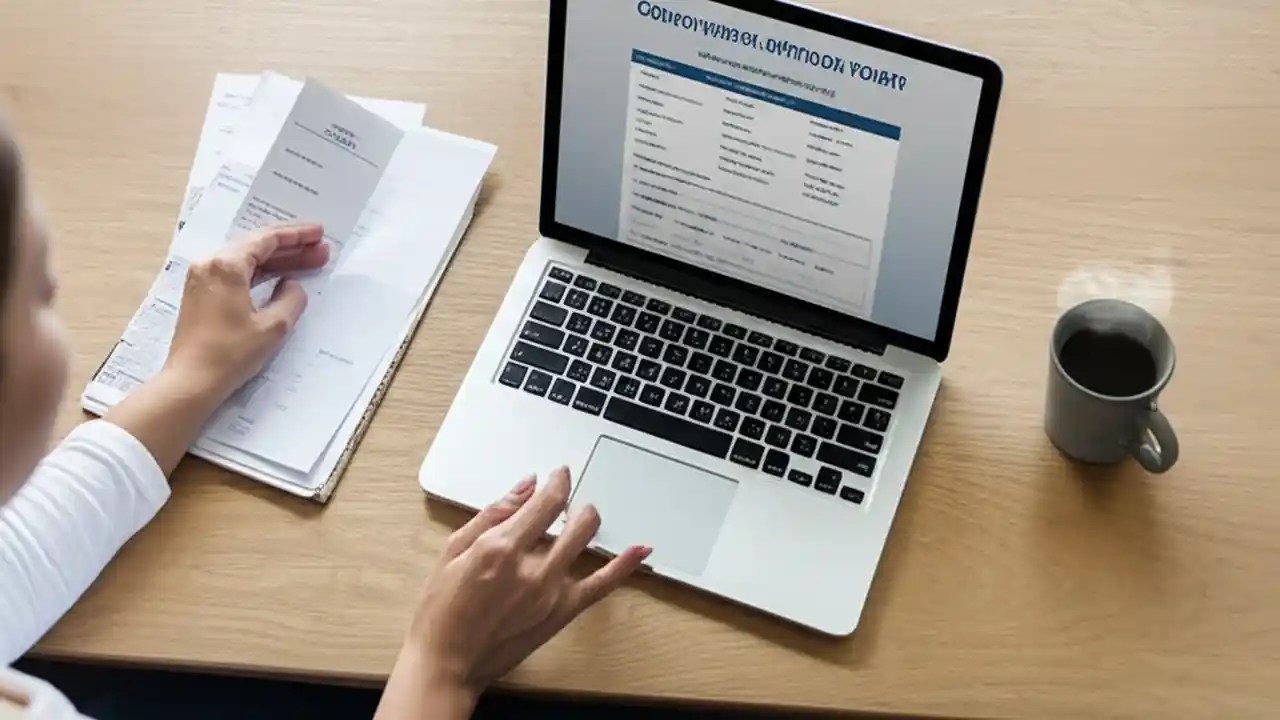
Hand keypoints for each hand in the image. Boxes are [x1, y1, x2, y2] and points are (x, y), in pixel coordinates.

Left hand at [164, 223, 328, 401]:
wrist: (191, 380)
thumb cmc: (231, 354)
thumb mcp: (273, 327)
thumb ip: (291, 299)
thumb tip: (292, 284)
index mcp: (226, 266)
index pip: (266, 239)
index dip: (296, 235)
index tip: (319, 234)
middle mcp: (210, 264)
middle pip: (256, 246)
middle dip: (290, 247)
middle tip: (320, 248)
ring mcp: (202, 278)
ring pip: (246, 260)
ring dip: (277, 261)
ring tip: (308, 261)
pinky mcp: (201, 294)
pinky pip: (235, 273)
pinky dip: (259, 274)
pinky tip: (280, 277)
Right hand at [376, 469, 649, 717]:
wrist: (448, 661)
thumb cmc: (442, 610)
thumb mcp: (453, 550)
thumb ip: (493, 513)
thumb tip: (525, 486)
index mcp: (501, 547)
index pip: (545, 501)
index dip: (558, 482)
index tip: (559, 475)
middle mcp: (531, 567)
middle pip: (571, 517)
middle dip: (572, 500)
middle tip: (566, 498)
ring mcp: (551, 591)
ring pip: (585, 540)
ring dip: (587, 520)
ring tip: (581, 517)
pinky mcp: (562, 611)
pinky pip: (602, 584)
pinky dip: (625, 565)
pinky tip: (641, 549)